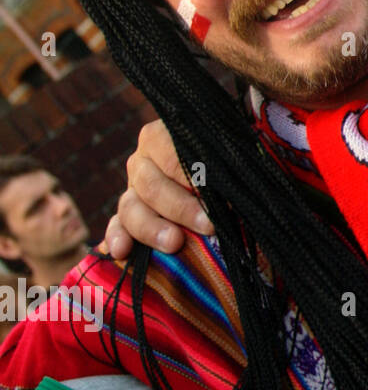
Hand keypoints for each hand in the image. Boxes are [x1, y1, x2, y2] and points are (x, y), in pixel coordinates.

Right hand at [105, 120, 212, 259]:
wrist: (213, 173)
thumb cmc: (222, 160)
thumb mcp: (221, 156)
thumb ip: (220, 170)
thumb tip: (228, 196)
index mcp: (161, 138)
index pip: (172, 158)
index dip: (192, 178)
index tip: (213, 195)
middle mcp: (142, 162)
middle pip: (152, 186)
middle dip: (181, 208)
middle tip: (208, 225)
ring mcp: (132, 189)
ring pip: (131, 208)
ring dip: (152, 228)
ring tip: (174, 242)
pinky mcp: (128, 214)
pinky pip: (117, 226)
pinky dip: (117, 238)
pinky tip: (122, 251)